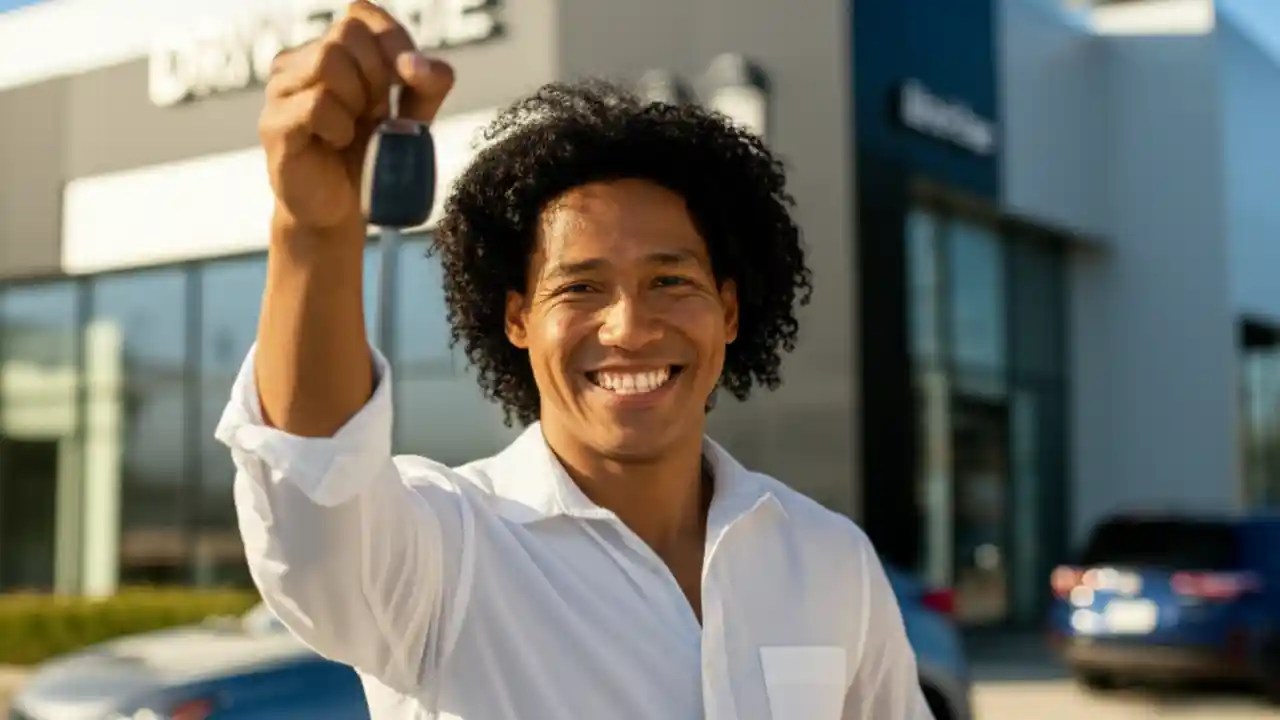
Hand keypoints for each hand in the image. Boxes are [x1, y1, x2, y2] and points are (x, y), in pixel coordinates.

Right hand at [258, 0, 454, 232]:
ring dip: (356, 99)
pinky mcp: (275, 123)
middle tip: (374, 113)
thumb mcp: (412, 117)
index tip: (407, 79)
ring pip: (328, 60)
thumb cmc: (372, 158)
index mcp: (333, 51)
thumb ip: (428, 86)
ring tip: (352, 130)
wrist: (341, 211)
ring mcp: (282, 89)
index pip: (362, 13)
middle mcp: (301, 60)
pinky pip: (317, 103)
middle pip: (347, 33)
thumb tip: (422, 65)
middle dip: (377, 75)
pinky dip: (340, 126)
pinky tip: (336, 143)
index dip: (393, 41)